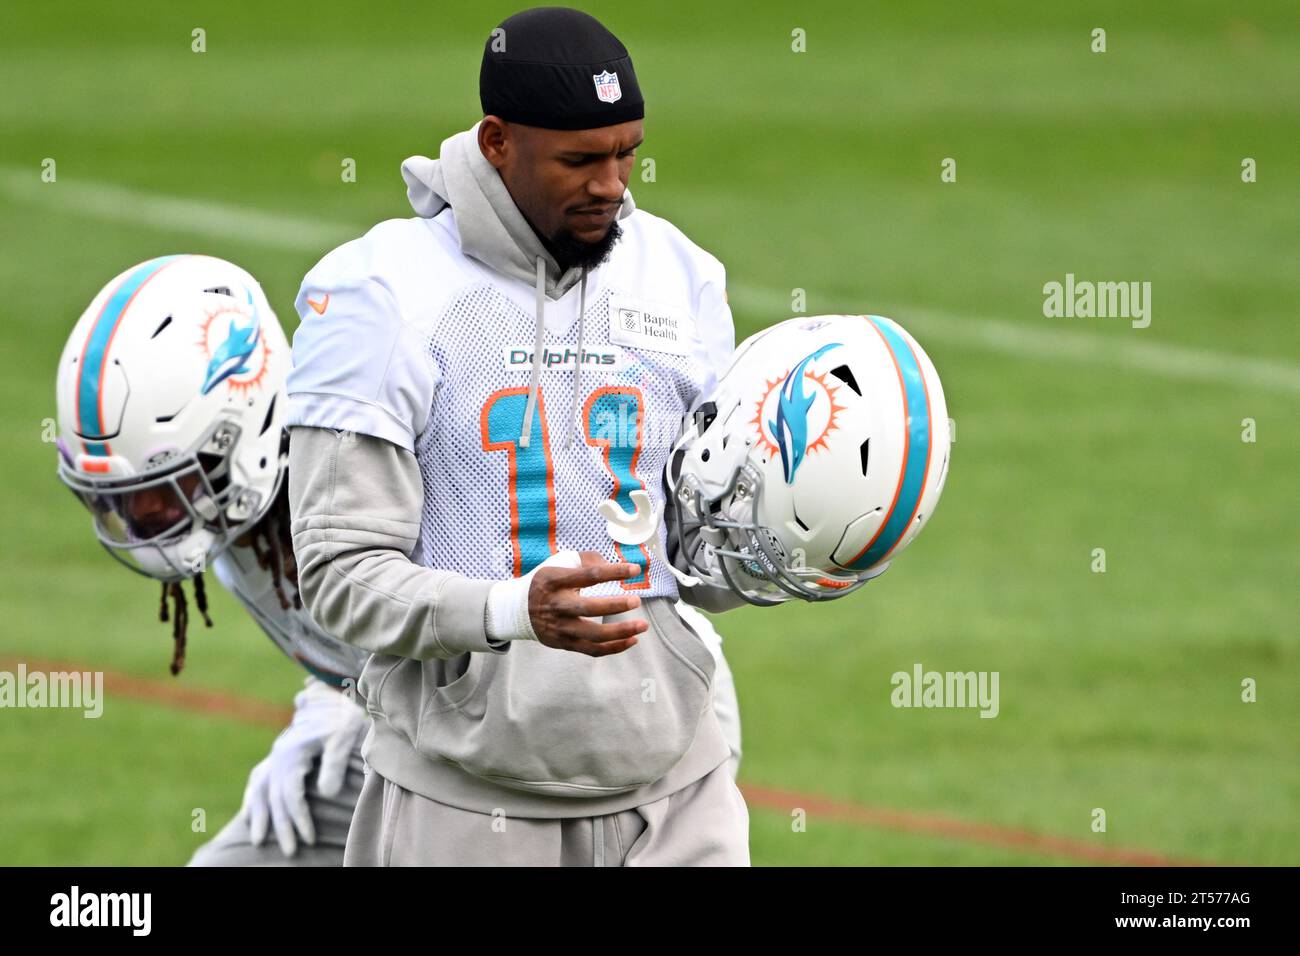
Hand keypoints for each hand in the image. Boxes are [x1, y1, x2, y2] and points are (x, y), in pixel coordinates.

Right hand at [242, 679, 367, 856]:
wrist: (336, 693)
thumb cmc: (343, 716)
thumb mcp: (343, 736)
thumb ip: (334, 764)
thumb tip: (327, 793)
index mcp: (291, 752)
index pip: (291, 796)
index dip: (299, 819)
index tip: (309, 839)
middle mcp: (278, 755)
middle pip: (275, 798)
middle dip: (282, 827)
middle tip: (291, 853)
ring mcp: (276, 754)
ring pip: (261, 790)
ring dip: (261, 816)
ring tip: (258, 840)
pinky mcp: (280, 754)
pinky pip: (258, 779)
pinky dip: (253, 798)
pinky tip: (248, 814)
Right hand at [528, 551, 646, 656]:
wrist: (517, 609)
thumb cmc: (546, 582)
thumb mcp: (559, 562)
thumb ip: (587, 560)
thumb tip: (613, 564)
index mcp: (555, 580)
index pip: (588, 575)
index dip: (614, 572)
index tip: (635, 569)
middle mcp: (557, 605)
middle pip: (588, 607)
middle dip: (615, 605)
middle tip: (636, 601)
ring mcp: (560, 627)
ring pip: (593, 635)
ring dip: (621, 631)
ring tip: (642, 626)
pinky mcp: (564, 643)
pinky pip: (592, 649)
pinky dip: (614, 647)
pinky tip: (632, 639)